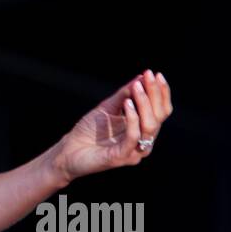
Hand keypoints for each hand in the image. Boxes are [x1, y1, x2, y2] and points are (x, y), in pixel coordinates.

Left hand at [52, 70, 172, 184]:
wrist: (68, 150)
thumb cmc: (89, 131)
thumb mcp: (108, 108)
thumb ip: (124, 95)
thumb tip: (140, 77)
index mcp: (143, 130)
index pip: (161, 111)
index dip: (161, 93)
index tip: (154, 74)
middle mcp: (143, 142)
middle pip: (159, 117)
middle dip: (154, 94)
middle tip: (148, 76)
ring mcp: (134, 151)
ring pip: (149, 126)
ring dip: (144, 103)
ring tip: (136, 86)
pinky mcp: (121, 157)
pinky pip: (133, 137)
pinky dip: (132, 118)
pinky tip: (127, 103)